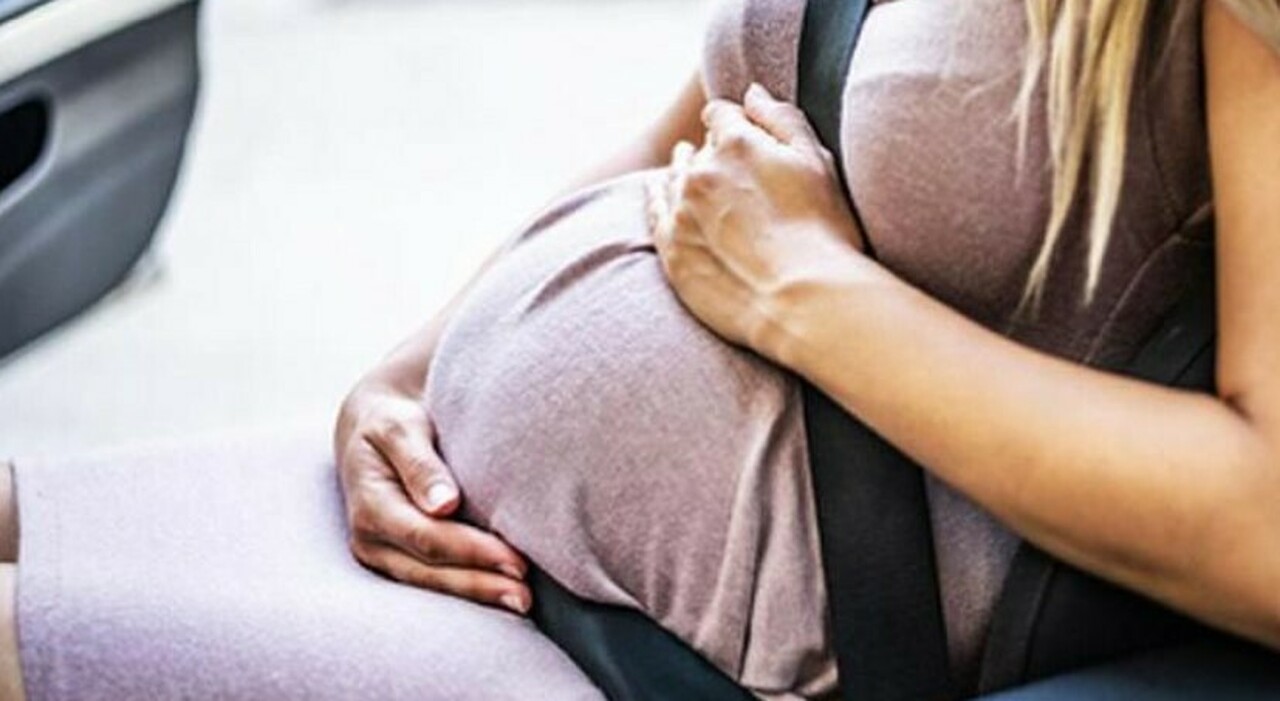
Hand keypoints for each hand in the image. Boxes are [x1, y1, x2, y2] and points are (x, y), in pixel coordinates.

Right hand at [335, 372, 530, 613]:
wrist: (373, 427)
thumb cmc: (392, 422)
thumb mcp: (400, 428)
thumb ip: (419, 463)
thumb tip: (444, 505)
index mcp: (371, 505)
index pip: (427, 538)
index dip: (473, 552)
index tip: (515, 560)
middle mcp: (370, 538)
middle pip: (431, 569)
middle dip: (480, 584)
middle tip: (525, 596)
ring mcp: (382, 554)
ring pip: (432, 582)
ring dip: (478, 594)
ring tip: (521, 601)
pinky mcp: (397, 559)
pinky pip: (433, 579)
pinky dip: (468, 588)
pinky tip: (501, 593)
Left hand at [648, 83, 864, 362]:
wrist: (803, 301)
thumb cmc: (822, 231)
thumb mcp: (815, 161)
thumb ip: (781, 119)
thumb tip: (751, 94)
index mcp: (736, 144)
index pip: (721, 114)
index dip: (731, 120)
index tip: (738, 130)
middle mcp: (700, 172)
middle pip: (698, 149)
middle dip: (711, 152)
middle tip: (724, 165)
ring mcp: (681, 212)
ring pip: (672, 178)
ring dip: (682, 173)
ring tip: (692, 176)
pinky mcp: (671, 250)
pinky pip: (654, 213)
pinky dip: (658, 199)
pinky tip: (660, 195)